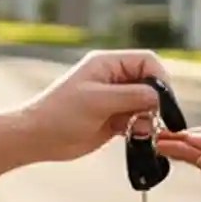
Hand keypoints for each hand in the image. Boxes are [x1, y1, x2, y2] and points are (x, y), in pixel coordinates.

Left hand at [19, 50, 164, 161]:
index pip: (147, 62)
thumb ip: (131, 96)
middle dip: (155, 102)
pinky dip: (141, 130)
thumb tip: (159, 96)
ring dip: (149, 119)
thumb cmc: (60, 114)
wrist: (38, 139)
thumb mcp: (98, 101)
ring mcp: (114, 100)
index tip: (162, 101)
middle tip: (152, 120)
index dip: (159, 79)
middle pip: (150, 84)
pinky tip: (135, 137)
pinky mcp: (113, 120)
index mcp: (108, 64)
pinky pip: (138, 121)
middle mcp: (114, 79)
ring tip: (140, 132)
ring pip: (146, 105)